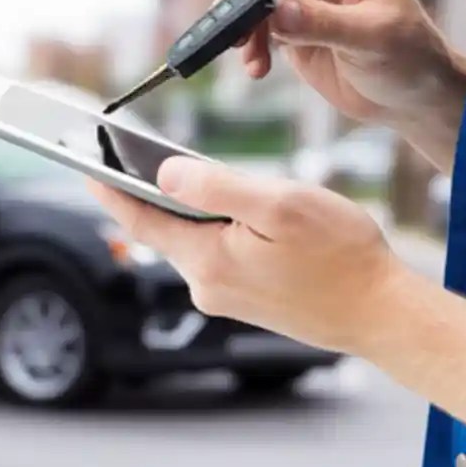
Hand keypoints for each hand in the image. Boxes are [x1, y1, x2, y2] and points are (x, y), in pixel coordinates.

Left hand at [87, 157, 410, 354]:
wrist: (381, 313)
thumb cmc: (341, 256)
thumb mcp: (278, 204)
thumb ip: (216, 187)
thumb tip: (165, 173)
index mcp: (207, 261)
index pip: (139, 219)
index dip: (109, 188)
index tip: (83, 163)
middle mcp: (207, 285)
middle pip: (164, 228)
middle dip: (155, 192)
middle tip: (140, 153)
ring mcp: (225, 296)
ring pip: (194, 240)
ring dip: (198, 209)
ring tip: (214, 179)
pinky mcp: (245, 299)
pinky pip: (217, 253)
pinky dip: (219, 228)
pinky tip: (248, 215)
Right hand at [221, 0, 461, 124]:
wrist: (412, 97)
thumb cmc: (409, 58)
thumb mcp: (371, 39)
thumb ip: (323, 23)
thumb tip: (278, 10)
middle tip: (227, 21)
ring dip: (244, 25)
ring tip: (247, 55)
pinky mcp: (293, 24)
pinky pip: (258, 26)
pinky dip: (250, 45)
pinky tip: (256, 68)